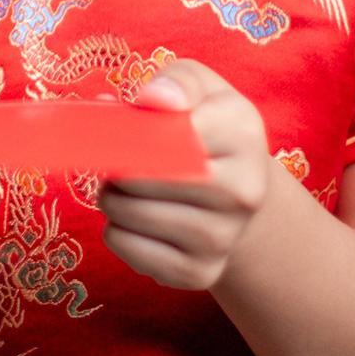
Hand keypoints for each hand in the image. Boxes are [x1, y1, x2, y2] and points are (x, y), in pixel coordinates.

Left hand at [96, 57, 274, 291]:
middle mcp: (243, 192)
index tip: (129, 122)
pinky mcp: (199, 273)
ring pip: (129, 214)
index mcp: (244, 135)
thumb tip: (152, 100)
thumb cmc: (208, 127)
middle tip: (118, 157)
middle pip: (142, 176)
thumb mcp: (200, 87)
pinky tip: (137, 219)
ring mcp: (224, 239)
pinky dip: (116, 230)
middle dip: (115, 164)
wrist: (239, 195)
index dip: (134, 128)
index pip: (172, 132)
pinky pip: (126, 247)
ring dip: (110, 196)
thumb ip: (177, 82)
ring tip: (128, 187)